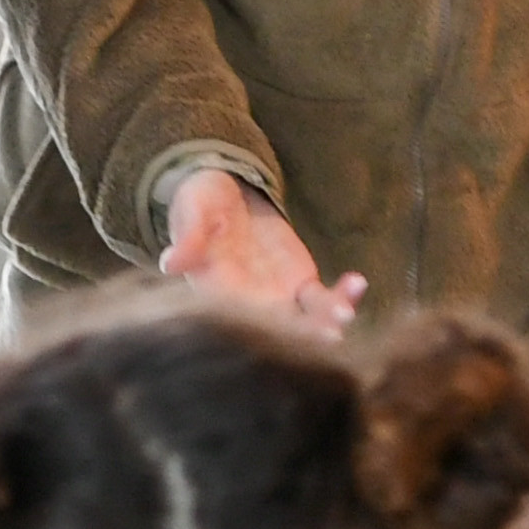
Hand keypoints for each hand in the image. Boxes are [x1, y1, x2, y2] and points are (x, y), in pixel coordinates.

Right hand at [162, 168, 363, 335]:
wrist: (225, 195)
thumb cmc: (199, 202)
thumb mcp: (191, 212)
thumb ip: (188, 238)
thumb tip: (171, 263)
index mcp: (215, 293)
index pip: (237, 317)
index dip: (261, 327)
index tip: (283, 333)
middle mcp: (247, 304)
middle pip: (276, 328)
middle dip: (303, 334)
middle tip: (331, 333)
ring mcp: (276, 298)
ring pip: (304, 320)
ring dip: (326, 320)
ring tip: (346, 311)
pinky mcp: (299, 285)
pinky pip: (322, 299)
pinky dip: (340, 296)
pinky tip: (357, 283)